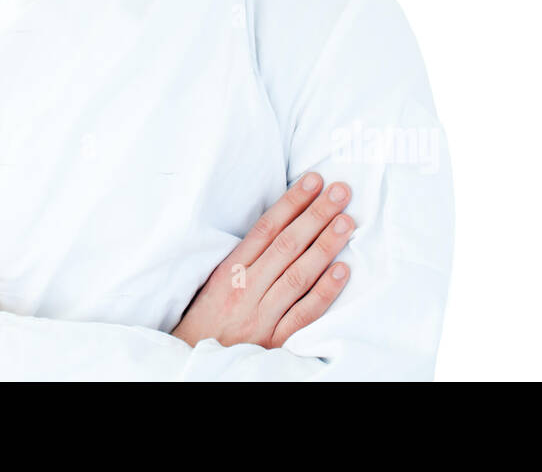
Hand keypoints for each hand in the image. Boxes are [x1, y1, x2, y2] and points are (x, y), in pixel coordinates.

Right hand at [170, 172, 353, 349]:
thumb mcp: (217, 278)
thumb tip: (281, 224)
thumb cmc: (208, 316)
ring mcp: (261, 315)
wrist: (194, 359)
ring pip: (298, 275)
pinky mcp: (275, 341)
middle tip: (340, 192)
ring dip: (324, 246)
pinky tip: (342, 271)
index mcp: (230, 268)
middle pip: (287, 245)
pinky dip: (323, 292)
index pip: (267, 227)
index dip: (292, 202)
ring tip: (347, 222)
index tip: (314, 181)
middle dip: (316, 215)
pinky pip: (303, 314)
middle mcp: (246, 288)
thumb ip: (247, 255)